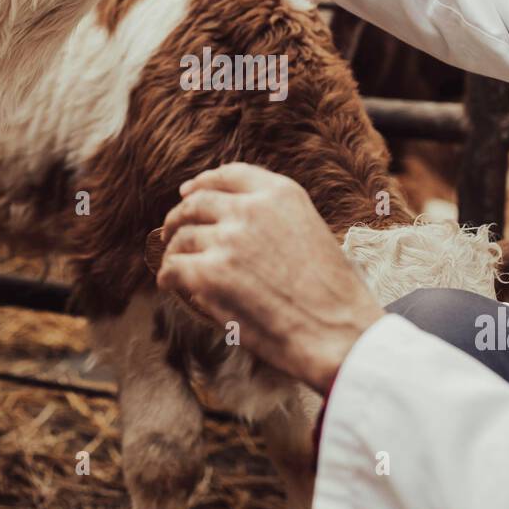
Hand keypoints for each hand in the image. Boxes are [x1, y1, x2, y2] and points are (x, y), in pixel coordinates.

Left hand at [157, 163, 385, 393]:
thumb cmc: (334, 295)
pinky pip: (173, 269)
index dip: (203, 182)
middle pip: (197, 203)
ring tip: (176, 265)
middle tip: (172, 232)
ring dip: (174, 252)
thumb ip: (275, 218)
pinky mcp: (209, 274)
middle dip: (180, 217)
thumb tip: (235, 223)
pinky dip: (169, 278)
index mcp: (280, 193)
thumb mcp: (313, 231)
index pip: (229, 175)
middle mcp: (251, 209)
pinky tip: (172, 286)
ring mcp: (228, 240)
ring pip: (182, 238)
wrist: (339, 333)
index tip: (188, 192)